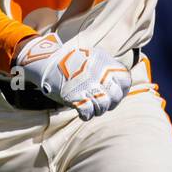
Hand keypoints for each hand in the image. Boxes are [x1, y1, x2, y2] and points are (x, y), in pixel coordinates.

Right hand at [15, 33, 132, 120]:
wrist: (46, 62)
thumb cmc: (70, 62)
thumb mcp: (92, 56)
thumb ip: (106, 67)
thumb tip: (119, 83)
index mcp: (104, 61)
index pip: (125, 79)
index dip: (122, 90)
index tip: (114, 95)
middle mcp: (98, 72)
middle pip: (116, 95)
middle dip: (111, 104)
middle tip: (102, 104)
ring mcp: (87, 84)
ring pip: (104, 105)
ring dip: (98, 110)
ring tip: (91, 108)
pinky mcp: (75, 95)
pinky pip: (88, 112)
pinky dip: (86, 115)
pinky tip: (83, 113)